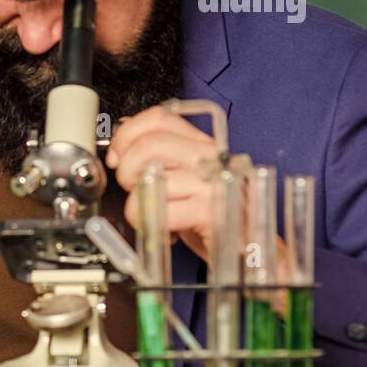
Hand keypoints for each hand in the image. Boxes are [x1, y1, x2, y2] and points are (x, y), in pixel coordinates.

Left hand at [106, 105, 217, 262]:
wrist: (249, 249)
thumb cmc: (214, 215)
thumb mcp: (185, 180)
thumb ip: (160, 158)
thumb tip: (124, 140)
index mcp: (202, 144)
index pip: (159, 118)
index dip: (127, 134)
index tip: (117, 157)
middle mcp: (210, 157)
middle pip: (150, 143)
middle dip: (126, 169)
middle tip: (133, 190)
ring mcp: (213, 181)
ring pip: (151, 176)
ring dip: (137, 202)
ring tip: (151, 213)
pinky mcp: (211, 210)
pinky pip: (162, 210)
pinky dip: (148, 222)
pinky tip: (162, 229)